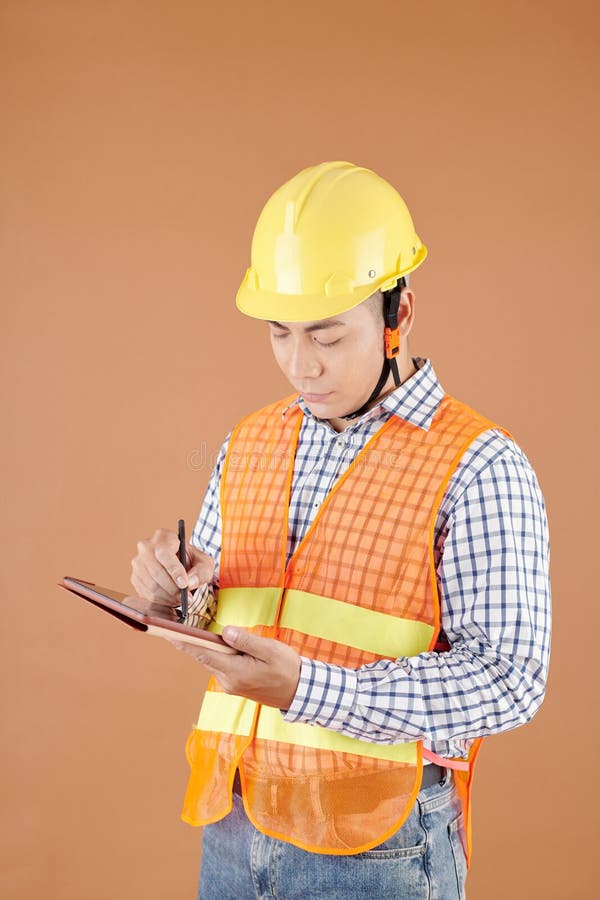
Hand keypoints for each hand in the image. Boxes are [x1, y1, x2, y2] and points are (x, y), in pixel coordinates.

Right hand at [130, 528, 214, 609]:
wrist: (181, 565)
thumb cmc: (192, 562)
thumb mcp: (204, 563)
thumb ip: (201, 572)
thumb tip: (190, 583)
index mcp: (163, 536)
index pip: (164, 553)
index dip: (174, 570)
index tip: (184, 584)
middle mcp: (146, 547)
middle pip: (156, 571)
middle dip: (173, 588)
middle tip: (186, 598)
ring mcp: (138, 562)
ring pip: (151, 585)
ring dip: (168, 597)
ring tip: (181, 599)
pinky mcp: (135, 578)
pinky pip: (146, 593)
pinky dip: (161, 600)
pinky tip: (172, 599)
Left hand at [169, 626, 301, 709]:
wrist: (298, 692)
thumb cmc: (287, 669)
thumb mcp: (271, 651)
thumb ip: (247, 641)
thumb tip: (225, 632)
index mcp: (236, 671)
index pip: (204, 654)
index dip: (185, 643)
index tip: (169, 633)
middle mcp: (228, 680)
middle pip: (204, 657)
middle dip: (189, 642)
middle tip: (172, 627)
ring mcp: (231, 684)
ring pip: (212, 661)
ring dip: (203, 647)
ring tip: (188, 632)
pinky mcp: (235, 683)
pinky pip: (220, 665)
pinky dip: (215, 653)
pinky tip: (214, 644)